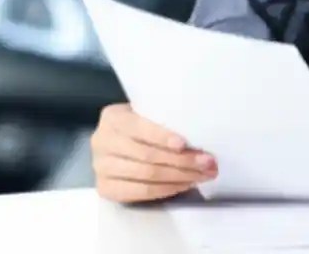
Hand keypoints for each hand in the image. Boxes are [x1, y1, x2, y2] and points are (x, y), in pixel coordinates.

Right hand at [91, 103, 217, 203]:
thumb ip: (162, 121)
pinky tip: (184, 184)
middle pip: (146, 156)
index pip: (139, 128)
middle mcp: (102, 142)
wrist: (117, 144)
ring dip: (180, 177)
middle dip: (182, 161)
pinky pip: (140, 192)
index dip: (162, 136)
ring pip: (146, 175)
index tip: (185, 144)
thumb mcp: (146, 115)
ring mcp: (101, 168)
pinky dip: (166, 189)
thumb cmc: (139, 125)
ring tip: (202, 175)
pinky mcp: (105, 189)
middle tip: (208, 163)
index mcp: (112, 118)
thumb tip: (198, 138)